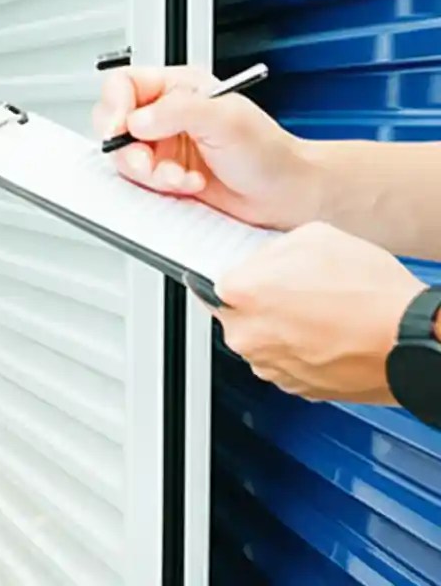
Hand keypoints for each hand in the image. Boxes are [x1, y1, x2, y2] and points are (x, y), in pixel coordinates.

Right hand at [92, 66, 318, 228]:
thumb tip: (137, 119)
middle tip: (148, 163)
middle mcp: (166, 115)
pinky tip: (187, 185)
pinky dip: (159, 187)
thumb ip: (176, 112)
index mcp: (178, 88)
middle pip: (115, 123)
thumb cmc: (268, 152)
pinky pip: (140, 182)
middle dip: (129, 149)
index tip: (120, 128)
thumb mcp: (225, 119)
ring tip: (179, 177)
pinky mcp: (165, 175)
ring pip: (125, 157)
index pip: (124, 86)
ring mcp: (164, 147)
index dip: (114, 106)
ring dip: (149, 173)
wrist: (285, 194)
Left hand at [213, 222, 425, 403]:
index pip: (213, 281)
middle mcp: (247, 335)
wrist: (412, 339)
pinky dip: (301, 351)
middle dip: (260, 302)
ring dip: (282, 328)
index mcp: (241, 294)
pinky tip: (330, 334)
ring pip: (262, 340)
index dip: (241, 275)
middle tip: (296, 290)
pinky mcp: (294, 388)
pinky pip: (286, 363)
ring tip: (322, 312)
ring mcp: (269, 366)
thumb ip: (272, 249)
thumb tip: (262, 259)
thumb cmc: (371, 292)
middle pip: (237, 313)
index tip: (248, 275)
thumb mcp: (315, 237)